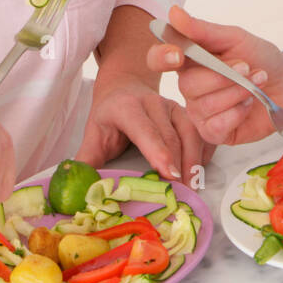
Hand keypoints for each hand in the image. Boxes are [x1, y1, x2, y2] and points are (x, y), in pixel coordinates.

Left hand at [77, 73, 213, 182]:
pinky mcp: (188, 113)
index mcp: (127, 107)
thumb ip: (86, 160)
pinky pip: (202, 133)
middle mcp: (154, 103)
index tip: (169, 174)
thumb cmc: (109, 116)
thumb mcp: (93, 134)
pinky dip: (204, 153)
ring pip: (191, 133)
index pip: (144, 129)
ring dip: (194, 162)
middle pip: (172, 136)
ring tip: (192, 188)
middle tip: (182, 195)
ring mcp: (174, 106)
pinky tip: (199, 172)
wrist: (125, 87)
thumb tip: (78, 190)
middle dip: (179, 166)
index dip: (158, 151)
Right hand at [144, 5, 282, 145]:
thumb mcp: (234, 38)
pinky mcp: (213, 132)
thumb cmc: (260, 58)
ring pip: (204, 105)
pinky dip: (237, 112)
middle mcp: (189, 86)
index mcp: (189, 60)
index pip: (158, 59)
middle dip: (223, 76)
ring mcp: (199, 111)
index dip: (161, 57)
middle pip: (187, 85)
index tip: (179, 55)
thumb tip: (174, 12)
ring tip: (254, 83)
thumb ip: (203, 29)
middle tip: (246, 67)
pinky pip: (215, 125)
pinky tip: (248, 104)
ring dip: (236, 92)